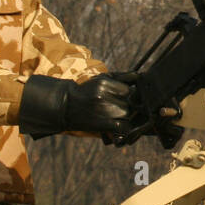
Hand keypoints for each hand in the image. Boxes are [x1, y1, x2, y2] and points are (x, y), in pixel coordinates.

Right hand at [18, 72, 136, 140]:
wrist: (65, 106)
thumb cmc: (87, 91)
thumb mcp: (101, 79)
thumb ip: (121, 77)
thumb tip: (139, 75)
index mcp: (104, 83)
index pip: (129, 89)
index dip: (129, 95)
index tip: (125, 98)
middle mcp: (103, 95)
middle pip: (129, 102)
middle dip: (128, 106)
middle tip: (120, 108)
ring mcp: (102, 110)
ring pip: (127, 114)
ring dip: (125, 117)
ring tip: (116, 116)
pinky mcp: (102, 123)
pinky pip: (122, 127)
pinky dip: (124, 128)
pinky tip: (119, 127)